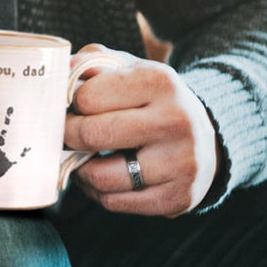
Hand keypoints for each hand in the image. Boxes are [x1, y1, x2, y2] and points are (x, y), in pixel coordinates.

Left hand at [65, 45, 219, 215]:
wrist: (205, 138)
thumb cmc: (152, 99)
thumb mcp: (130, 70)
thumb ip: (93, 63)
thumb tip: (60, 70)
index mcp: (159, 81)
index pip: (89, 96)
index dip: (71, 104)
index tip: (71, 108)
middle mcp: (175, 121)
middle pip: (93, 135)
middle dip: (67, 137)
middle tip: (64, 135)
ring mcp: (181, 162)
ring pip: (101, 176)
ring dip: (80, 170)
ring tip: (81, 158)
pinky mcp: (179, 197)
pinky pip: (115, 202)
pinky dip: (97, 192)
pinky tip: (101, 177)